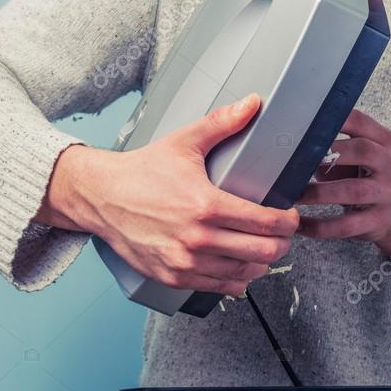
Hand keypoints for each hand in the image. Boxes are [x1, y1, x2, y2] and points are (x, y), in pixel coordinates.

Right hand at [36, 94, 298, 296]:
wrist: (100, 197)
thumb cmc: (141, 171)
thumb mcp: (183, 142)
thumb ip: (221, 124)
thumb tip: (252, 102)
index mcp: (206, 205)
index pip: (266, 223)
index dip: (288, 222)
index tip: (290, 217)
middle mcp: (198, 239)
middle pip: (263, 253)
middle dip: (281, 243)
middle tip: (282, 235)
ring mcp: (186, 262)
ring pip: (245, 274)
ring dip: (262, 264)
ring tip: (264, 250)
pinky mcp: (174, 277)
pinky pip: (220, 288)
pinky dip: (237, 280)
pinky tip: (242, 268)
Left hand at [297, 110, 390, 292]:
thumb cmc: (361, 176)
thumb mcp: (353, 155)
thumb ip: (330, 144)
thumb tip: (288, 141)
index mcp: (382, 141)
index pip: (360, 122)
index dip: (335, 120)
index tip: (307, 123)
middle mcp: (389, 164)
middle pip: (364, 151)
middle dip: (331, 153)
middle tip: (299, 161)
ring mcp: (386, 194)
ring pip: (354, 191)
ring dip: (321, 193)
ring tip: (295, 196)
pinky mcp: (377, 221)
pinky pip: (346, 226)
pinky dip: (320, 227)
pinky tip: (300, 225)